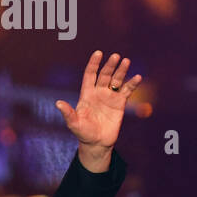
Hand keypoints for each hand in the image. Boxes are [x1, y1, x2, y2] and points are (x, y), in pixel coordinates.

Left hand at [56, 51, 141, 169]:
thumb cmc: (83, 133)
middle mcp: (98, 92)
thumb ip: (68, 113)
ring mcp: (110, 97)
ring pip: (116, 80)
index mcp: (87, 94)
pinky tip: (138, 77)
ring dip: (121, 70)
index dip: (94, 64)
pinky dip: (132, 84)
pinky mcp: (120, 104)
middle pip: (104, 75)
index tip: (98, 53)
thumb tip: (58, 103)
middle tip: (116, 56)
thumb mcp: (74, 124)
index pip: (90, 74)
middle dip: (110, 65)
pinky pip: (127, 91)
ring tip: (126, 61)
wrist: (97, 143)